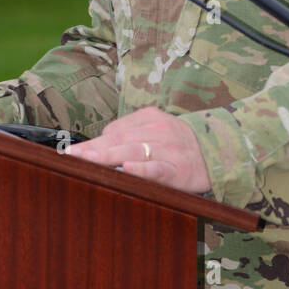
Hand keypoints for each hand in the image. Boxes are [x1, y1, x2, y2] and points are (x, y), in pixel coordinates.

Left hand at [66, 106, 211, 193]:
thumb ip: (130, 133)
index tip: (70, 153)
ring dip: (109, 157)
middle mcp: (157, 130)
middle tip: (71, 158)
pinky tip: (128, 169)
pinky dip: (143, 168)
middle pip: (119, 139)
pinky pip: (158, 168)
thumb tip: (100, 143)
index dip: (92, 143)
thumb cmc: (180, 144)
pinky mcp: (178, 169)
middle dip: (93, 150)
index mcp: (149, 118)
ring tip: (88, 161)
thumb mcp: (157, 128)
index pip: (114, 131)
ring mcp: (167, 149)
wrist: (219, 152)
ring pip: (134, 151)